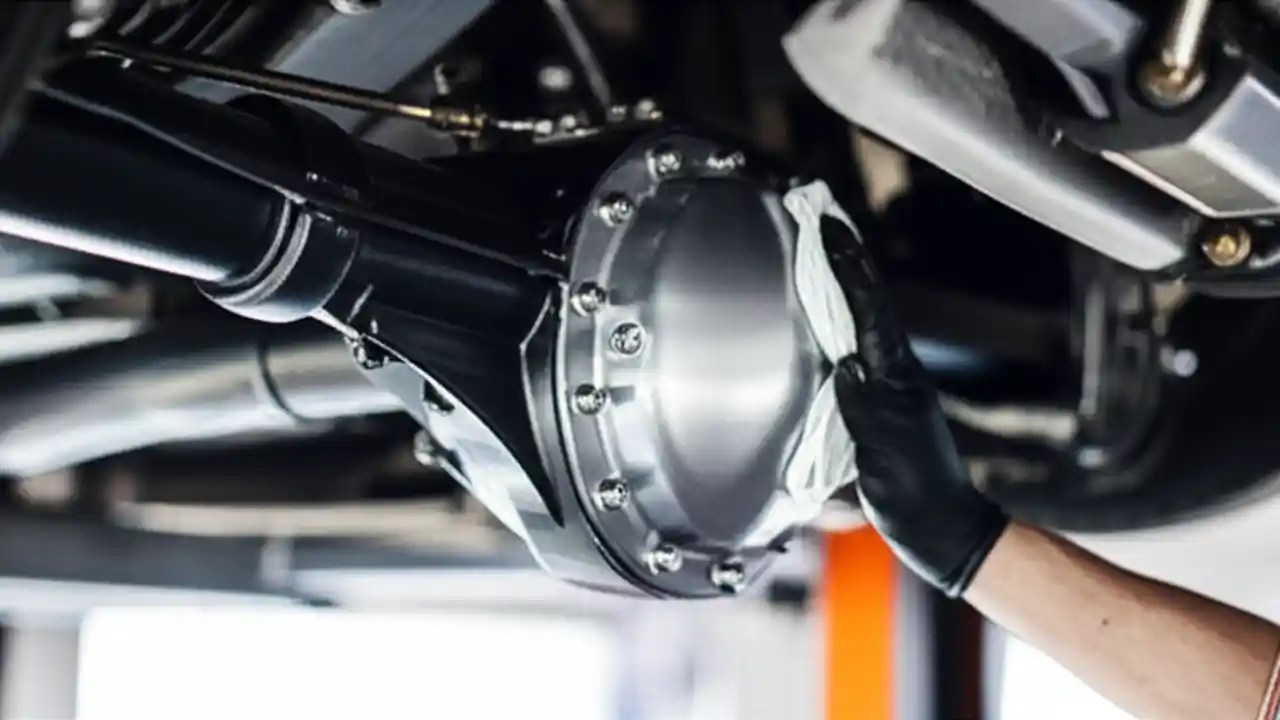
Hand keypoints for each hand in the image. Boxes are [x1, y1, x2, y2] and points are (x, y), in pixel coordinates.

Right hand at [822, 217, 1007, 596]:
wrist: (940, 526)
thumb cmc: (914, 494)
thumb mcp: (885, 453)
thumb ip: (863, 408)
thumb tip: (844, 366)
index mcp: (896, 379)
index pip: (869, 311)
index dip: (847, 267)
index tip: (825, 227)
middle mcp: (895, 372)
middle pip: (868, 303)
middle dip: (844, 259)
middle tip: (820, 219)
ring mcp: (890, 384)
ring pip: (864, 321)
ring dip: (842, 283)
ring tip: (820, 249)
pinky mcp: (881, 400)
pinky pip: (858, 347)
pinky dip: (841, 318)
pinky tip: (827, 313)